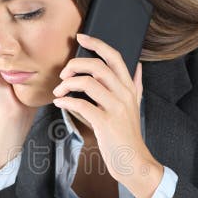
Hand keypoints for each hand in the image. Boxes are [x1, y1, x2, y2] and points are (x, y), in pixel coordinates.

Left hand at [52, 33, 163, 197]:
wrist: (133, 160)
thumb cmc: (127, 133)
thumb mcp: (135, 106)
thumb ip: (135, 85)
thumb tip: (138, 65)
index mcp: (129, 88)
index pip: (115, 57)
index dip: (97, 44)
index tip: (80, 37)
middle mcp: (124, 94)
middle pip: (98, 66)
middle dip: (75, 65)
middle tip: (63, 73)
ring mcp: (116, 108)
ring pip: (88, 83)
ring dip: (67, 84)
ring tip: (58, 91)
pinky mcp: (106, 123)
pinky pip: (81, 105)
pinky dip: (66, 102)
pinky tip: (60, 103)